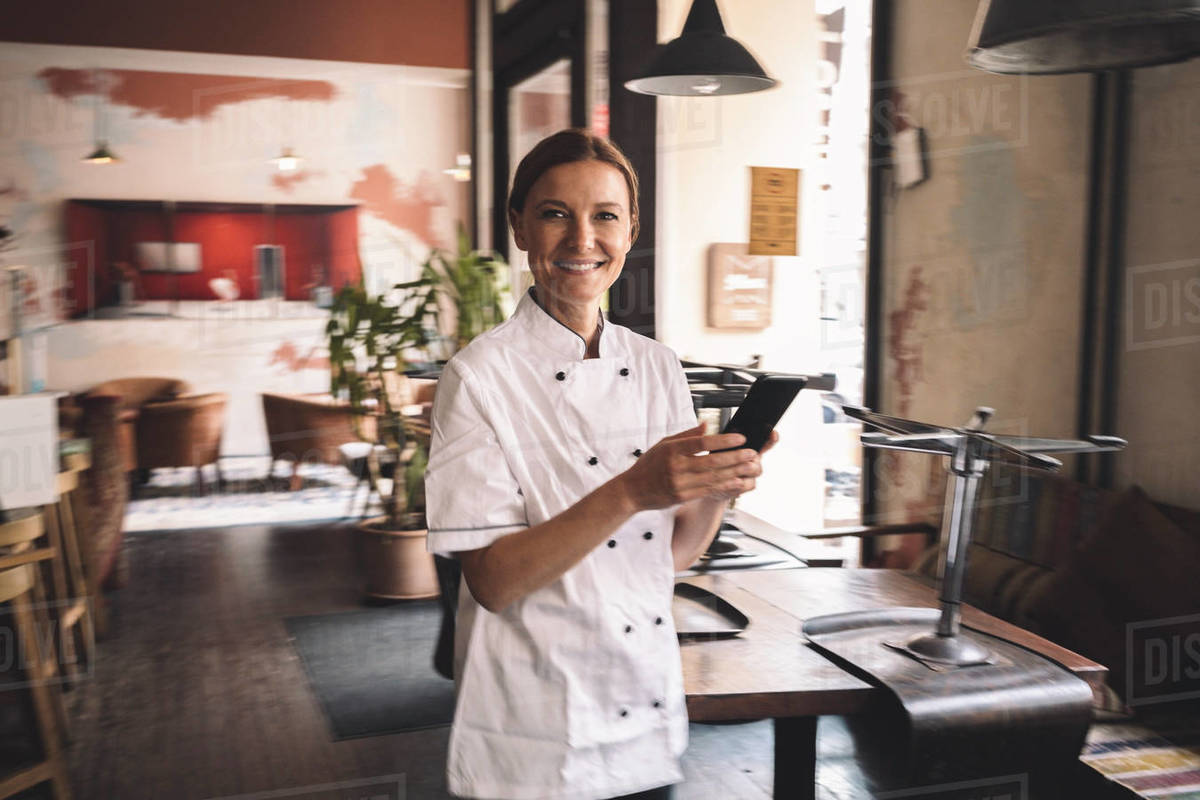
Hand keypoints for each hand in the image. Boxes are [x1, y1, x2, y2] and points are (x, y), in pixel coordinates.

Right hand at [619, 423, 766, 509]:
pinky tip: (737, 481)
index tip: (740, 438)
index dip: (723, 441)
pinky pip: (707, 490)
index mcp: (672, 449)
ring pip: (713, 477)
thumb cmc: (648, 465)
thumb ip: (686, 435)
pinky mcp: (681, 497)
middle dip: (735, 457)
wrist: (632, 491)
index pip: (701, 443)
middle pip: (712, 461)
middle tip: (752, 453)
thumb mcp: (663, 444)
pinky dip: (724, 486)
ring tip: (750, 467)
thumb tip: (706, 424)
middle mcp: (676, 466)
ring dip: (735, 472)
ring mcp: (679, 483)